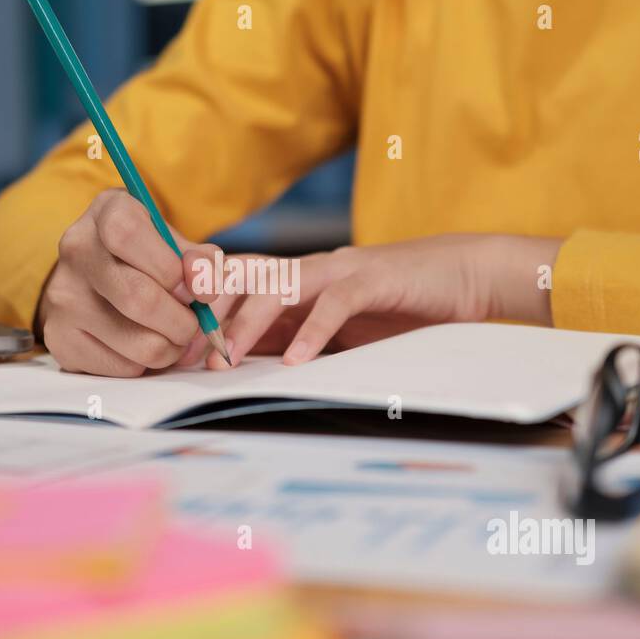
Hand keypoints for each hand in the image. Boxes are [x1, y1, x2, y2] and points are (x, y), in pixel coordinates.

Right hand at [36, 189, 216, 376]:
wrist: (94, 278)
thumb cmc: (145, 257)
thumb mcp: (176, 243)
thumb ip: (201, 261)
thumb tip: (206, 287)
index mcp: (106, 213)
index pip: (128, 234)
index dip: (170, 268)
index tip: (192, 287)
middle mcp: (76, 250)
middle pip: (139, 298)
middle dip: (183, 321)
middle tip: (193, 323)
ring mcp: (63, 297)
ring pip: (139, 343)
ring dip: (172, 348)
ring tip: (173, 336)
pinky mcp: (60, 338)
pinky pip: (124, 367)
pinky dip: (147, 363)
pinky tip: (144, 344)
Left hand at [189, 234, 561, 367]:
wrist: (463, 277)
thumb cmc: (400, 307)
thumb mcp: (338, 330)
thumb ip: (295, 338)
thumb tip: (246, 369)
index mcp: (297, 281)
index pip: (233, 286)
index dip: (201, 314)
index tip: (175, 351)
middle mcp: (309, 269)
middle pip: (242, 279)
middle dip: (209, 316)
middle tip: (188, 356)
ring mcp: (340, 269)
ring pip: (277, 286)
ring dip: (247, 324)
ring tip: (226, 358)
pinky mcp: (374, 279)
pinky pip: (335, 301)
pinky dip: (314, 330)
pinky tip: (296, 361)